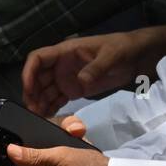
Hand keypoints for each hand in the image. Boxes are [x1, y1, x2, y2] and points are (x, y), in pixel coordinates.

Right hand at [22, 28, 165, 114]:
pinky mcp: (75, 89)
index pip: (38, 58)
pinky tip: (47, 116)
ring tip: (37, 117)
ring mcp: (67, 77)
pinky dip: (51, 106)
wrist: (137, 56)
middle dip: (32, 92)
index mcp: (66, 51)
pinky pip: (58, 98)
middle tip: (31, 110)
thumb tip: (80, 81)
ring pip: (46, 90)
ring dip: (40, 102)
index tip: (28, 88)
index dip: (29, 72)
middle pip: (38, 77)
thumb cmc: (122, 49)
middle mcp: (62, 65)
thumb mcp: (111, 56)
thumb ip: (95, 68)